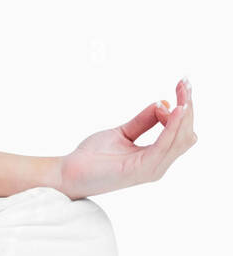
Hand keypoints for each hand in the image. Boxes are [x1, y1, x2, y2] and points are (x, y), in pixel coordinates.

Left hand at [57, 77, 197, 198]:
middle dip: (188, 106)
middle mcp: (158, 165)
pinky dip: (171, 126)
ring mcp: (152, 168)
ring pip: (180, 139)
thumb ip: (143, 121)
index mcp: (155, 157)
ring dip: (183, 113)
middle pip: (185, 134)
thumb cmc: (93, 157)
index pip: (181, 132)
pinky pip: (163, 145)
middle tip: (185, 82)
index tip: (181, 85)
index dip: (183, 108)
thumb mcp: (122, 132)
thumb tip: (162, 104)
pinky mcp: (141, 169)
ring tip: (183, 91)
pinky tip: (174, 109)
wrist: (69, 172)